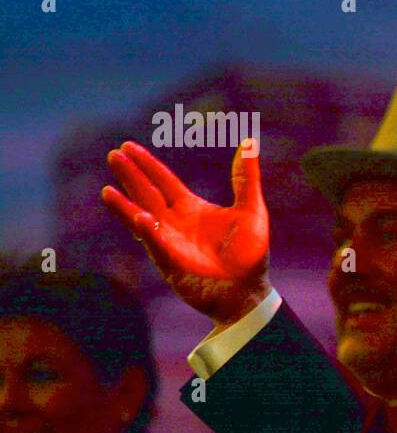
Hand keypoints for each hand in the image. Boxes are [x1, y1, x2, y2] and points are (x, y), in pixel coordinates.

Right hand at [102, 140, 270, 324]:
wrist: (249, 290)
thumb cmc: (249, 253)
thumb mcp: (251, 209)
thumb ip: (246, 178)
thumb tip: (249, 142)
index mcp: (190, 208)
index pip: (163, 181)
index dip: (147, 165)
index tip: (129, 147)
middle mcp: (174, 223)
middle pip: (147, 194)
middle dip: (131, 176)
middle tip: (114, 155)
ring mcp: (169, 243)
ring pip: (142, 219)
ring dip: (125, 206)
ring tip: (108, 191)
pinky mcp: (172, 264)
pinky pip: (158, 246)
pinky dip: (150, 233)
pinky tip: (142, 218)